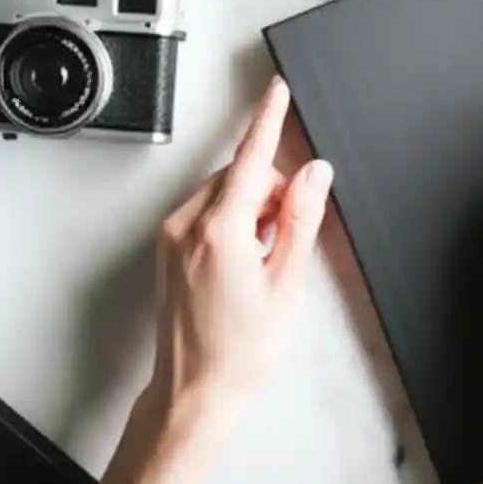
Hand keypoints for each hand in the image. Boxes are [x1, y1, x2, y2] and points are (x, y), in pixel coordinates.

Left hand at [150, 77, 333, 416]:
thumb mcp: (288, 283)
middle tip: (285, 242)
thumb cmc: (243, 350)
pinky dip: (231, 224)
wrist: (196, 392)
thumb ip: (302, 219)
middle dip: (270, 194)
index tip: (277, 91)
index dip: (269, 120)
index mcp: (220, 230)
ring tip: (263, 262)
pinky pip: (205, 215)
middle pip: (239, 177)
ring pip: (222, 195)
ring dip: (250, 211)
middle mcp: (187, 226)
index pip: (250, 159)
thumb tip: (315, 173)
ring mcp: (172, 238)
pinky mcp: (167, 251)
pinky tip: (244, 263)